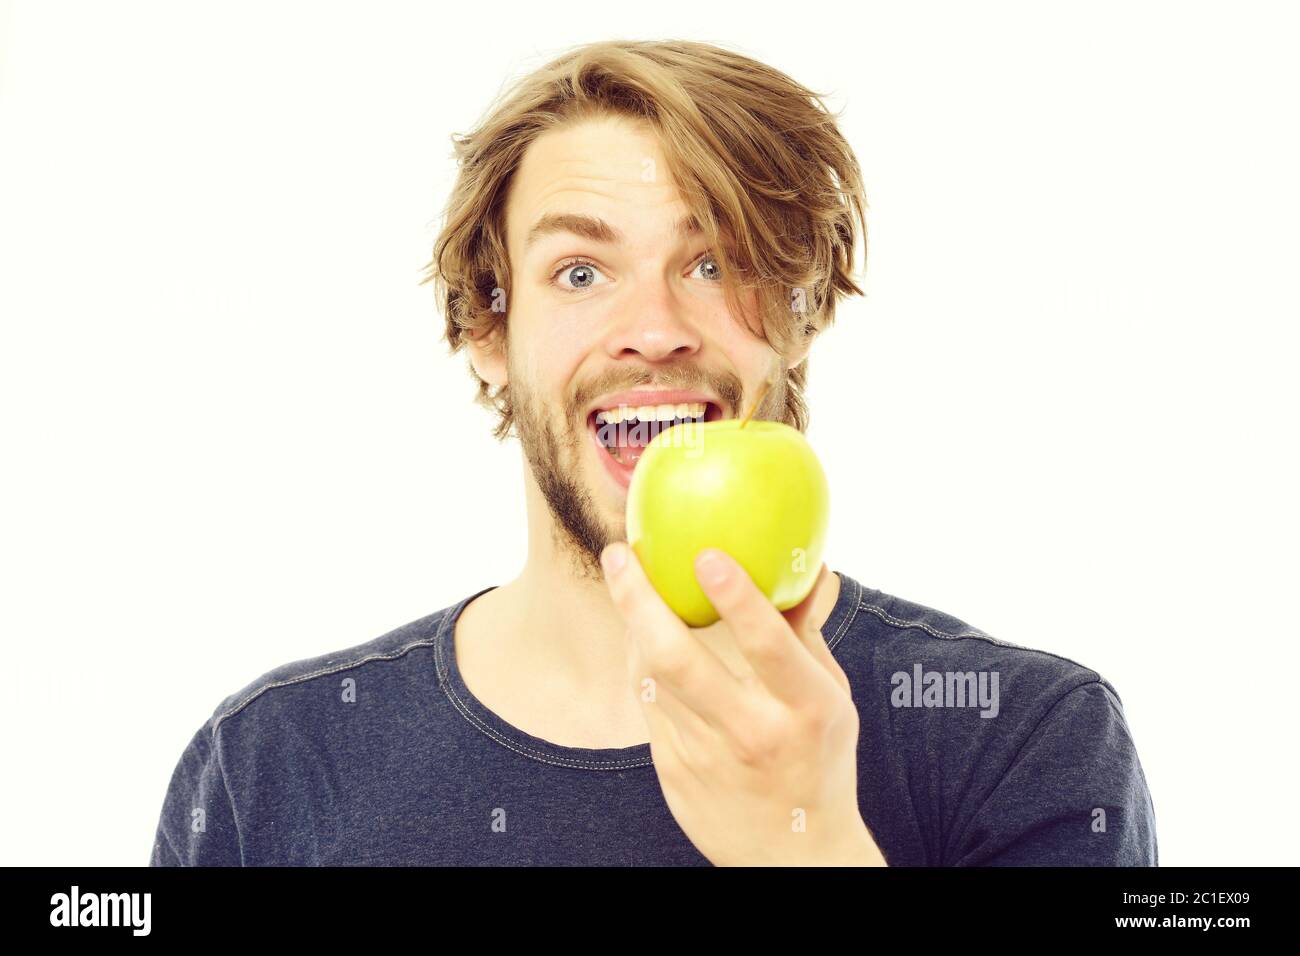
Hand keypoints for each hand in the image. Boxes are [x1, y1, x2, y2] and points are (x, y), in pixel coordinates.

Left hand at [600, 541, 886, 866]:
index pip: (769, 645)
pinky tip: (639, 630)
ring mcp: (707, 756)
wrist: (794, 857)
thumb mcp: (832, 700)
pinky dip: (642, 659)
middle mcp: (754, 732)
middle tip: (621, 555)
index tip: (706, 554)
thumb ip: (808, 635)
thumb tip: (809, 569)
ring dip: (634, 621)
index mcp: (806, 709)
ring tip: (625, 577)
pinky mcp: (673, 772)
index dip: (736, 597)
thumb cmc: (819, 761)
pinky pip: (648, 702)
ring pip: (651, 676)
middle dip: (640, 601)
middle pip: (680, 659)